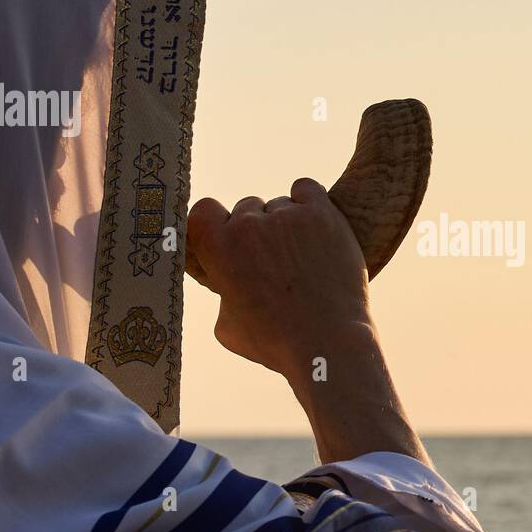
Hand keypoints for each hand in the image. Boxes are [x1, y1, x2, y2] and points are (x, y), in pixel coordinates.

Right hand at [186, 177, 428, 465]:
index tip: (227, 236)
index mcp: (218, 247)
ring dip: (288, 223)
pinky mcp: (321, 213)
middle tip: (276, 259)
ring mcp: (286, 215)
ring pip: (280, 205)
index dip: (216, 223)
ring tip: (305, 258)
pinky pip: (306, 189)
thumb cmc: (276, 342)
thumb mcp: (228, 326)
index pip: (204, 210)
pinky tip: (317, 227)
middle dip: (258, 230)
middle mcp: (248, 225)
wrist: (328, 343)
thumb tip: (226, 283)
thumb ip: (222, 293)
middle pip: (247, 208)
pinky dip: (310, 203)